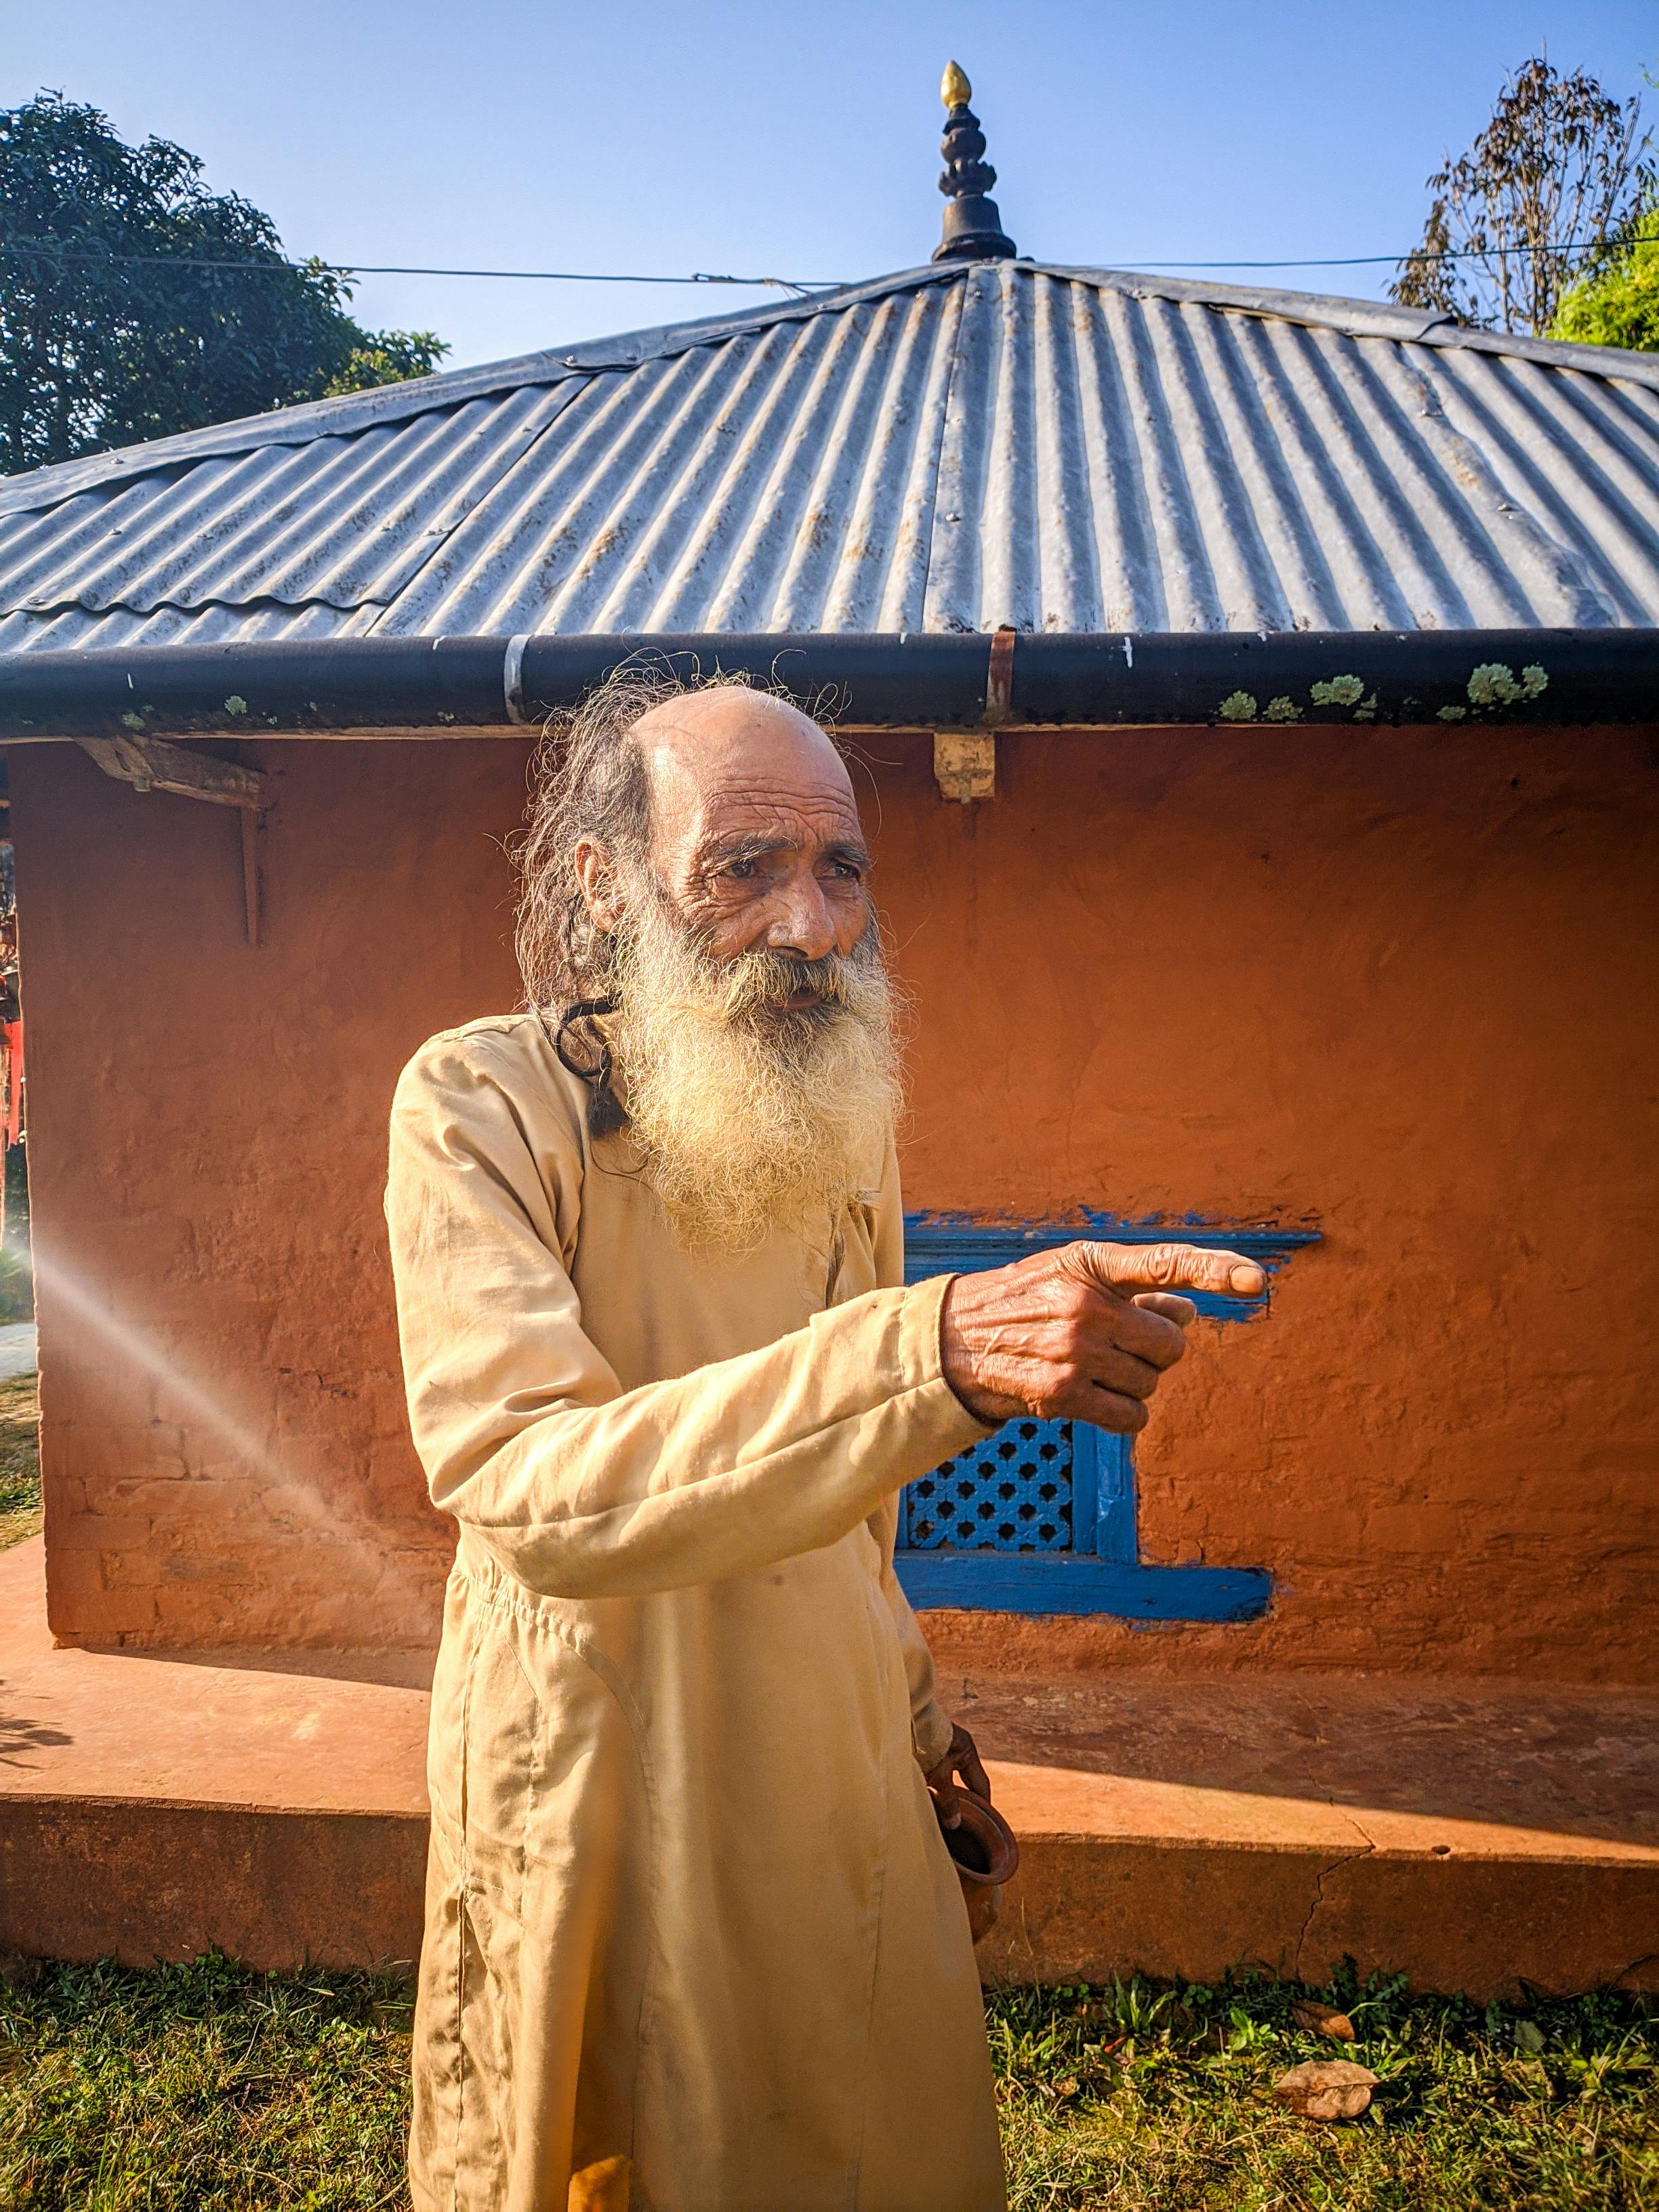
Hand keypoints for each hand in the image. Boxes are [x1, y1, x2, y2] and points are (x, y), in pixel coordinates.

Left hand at [925, 1723, 990, 1829]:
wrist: (893, 1720)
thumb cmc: (921, 1743)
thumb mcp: (938, 1775)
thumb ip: (948, 1800)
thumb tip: (955, 1823)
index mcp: (965, 1749)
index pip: (980, 1784)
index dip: (983, 1805)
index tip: (984, 1825)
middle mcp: (954, 1748)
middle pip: (963, 1782)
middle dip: (962, 1803)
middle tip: (959, 1825)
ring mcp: (937, 1749)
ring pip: (944, 1780)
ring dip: (942, 1797)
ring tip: (939, 1818)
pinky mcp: (919, 1751)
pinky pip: (929, 1776)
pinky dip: (929, 1789)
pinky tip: (923, 1801)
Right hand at [939, 1241, 1266, 1431]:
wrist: (955, 1340)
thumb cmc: (1027, 1301)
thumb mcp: (1073, 1276)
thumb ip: (1135, 1290)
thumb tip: (1188, 1312)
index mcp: (1092, 1263)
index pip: (1165, 1261)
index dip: (1215, 1270)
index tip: (1256, 1280)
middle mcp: (1085, 1303)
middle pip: (1170, 1344)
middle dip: (1154, 1350)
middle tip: (1117, 1345)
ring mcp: (1074, 1351)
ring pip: (1151, 1382)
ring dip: (1133, 1382)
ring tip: (1091, 1367)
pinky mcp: (1063, 1395)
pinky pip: (1132, 1416)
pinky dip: (1124, 1413)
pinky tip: (1094, 1398)